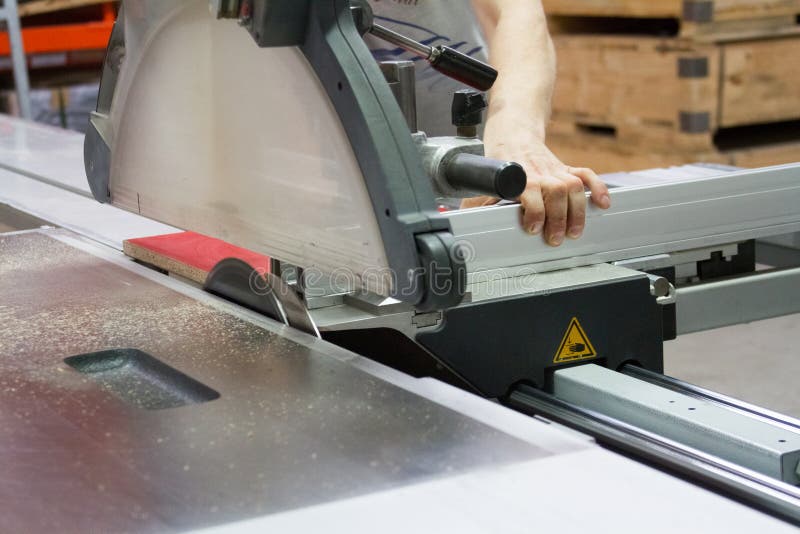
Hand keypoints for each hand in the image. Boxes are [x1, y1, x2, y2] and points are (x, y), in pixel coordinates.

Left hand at [461, 137, 609, 245]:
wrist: (513, 131)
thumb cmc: (498, 160)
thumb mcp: (484, 180)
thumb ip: (477, 201)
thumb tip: (462, 222)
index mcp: (518, 175)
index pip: (530, 191)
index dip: (534, 210)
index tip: (532, 227)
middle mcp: (539, 171)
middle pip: (556, 192)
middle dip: (558, 217)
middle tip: (554, 238)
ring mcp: (555, 170)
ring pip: (573, 186)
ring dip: (577, 211)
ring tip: (574, 232)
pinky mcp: (567, 169)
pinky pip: (587, 175)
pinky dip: (598, 188)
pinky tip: (603, 204)